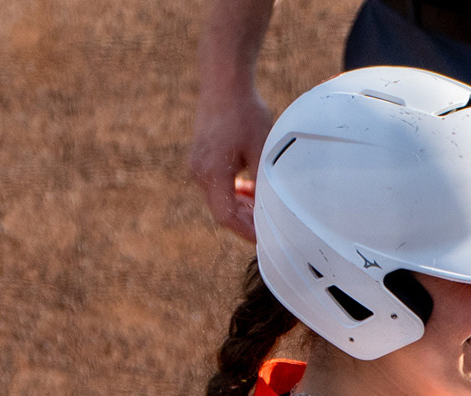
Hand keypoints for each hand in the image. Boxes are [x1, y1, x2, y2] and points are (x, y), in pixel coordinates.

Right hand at [189, 84, 271, 240]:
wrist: (224, 84)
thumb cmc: (245, 113)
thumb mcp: (262, 150)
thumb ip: (264, 182)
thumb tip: (272, 209)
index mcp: (212, 173)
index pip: (226, 217)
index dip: (247, 231)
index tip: (266, 237)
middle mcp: (199, 172)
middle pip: (222, 211)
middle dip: (247, 222)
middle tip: (272, 226)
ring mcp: (198, 165)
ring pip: (220, 199)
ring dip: (243, 207)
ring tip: (265, 208)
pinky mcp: (202, 159)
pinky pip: (218, 185)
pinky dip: (235, 193)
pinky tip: (253, 190)